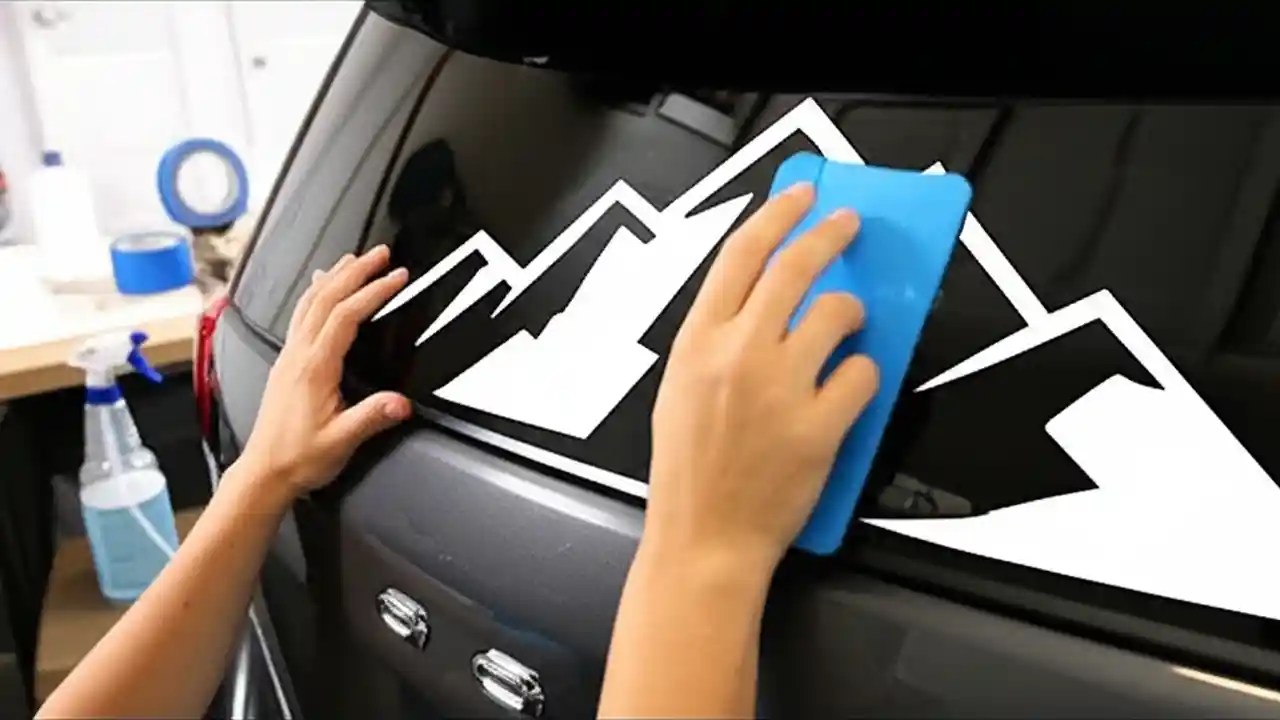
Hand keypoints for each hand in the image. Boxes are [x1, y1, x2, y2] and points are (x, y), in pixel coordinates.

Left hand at [239, 245, 411, 499]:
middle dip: (357, 272)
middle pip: (327, 298)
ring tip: (356, 260)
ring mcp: (289, 357)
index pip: (346, 316)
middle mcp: (298, 355)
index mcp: (313, 368)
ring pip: (310, 303)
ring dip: (335, 277)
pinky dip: (316, 294)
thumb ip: (371, 418)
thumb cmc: (299, 458)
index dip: (373, 292)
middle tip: (382, 254)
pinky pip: (301, 316)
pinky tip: (320, 289)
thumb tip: (400, 402)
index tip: (398, 277)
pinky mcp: (287, 364)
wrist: (265, 473)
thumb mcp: (341, 441)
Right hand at [643, 183, 878, 575]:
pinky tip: (849, 385)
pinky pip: (862, 374)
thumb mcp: (681, 388)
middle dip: (830, 233)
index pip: (741, 253)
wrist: (703, 539)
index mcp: (697, 342)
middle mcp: (738, 354)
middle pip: (795, 266)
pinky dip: (862, 374)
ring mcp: (780, 388)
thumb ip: (717, 339)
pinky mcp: (819, 425)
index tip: (801, 197)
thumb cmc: (689, 471)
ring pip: (837, 312)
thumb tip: (766, 300)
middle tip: (848, 225)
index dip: (777, 215)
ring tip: (851, 322)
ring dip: (852, 310)